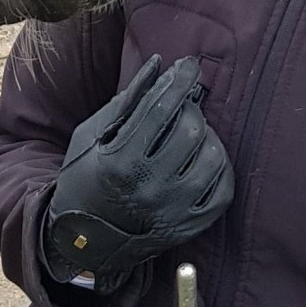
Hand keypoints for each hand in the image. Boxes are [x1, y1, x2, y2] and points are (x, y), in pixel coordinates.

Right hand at [42, 55, 231, 287]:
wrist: (82, 242)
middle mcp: (148, 188)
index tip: (189, 65)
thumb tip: (159, 65)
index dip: (179, 80)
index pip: (161, 109)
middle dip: (189, 109)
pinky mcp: (189, 228)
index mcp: (120, 161)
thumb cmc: (84, 178)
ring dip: (206, 138)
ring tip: (190, 136)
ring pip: (213, 158)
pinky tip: (202, 160)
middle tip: (181, 109)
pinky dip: (219, 168)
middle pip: (191, 130)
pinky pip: (223, 190)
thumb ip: (127, 100)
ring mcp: (172, 210)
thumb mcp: (91, 136)